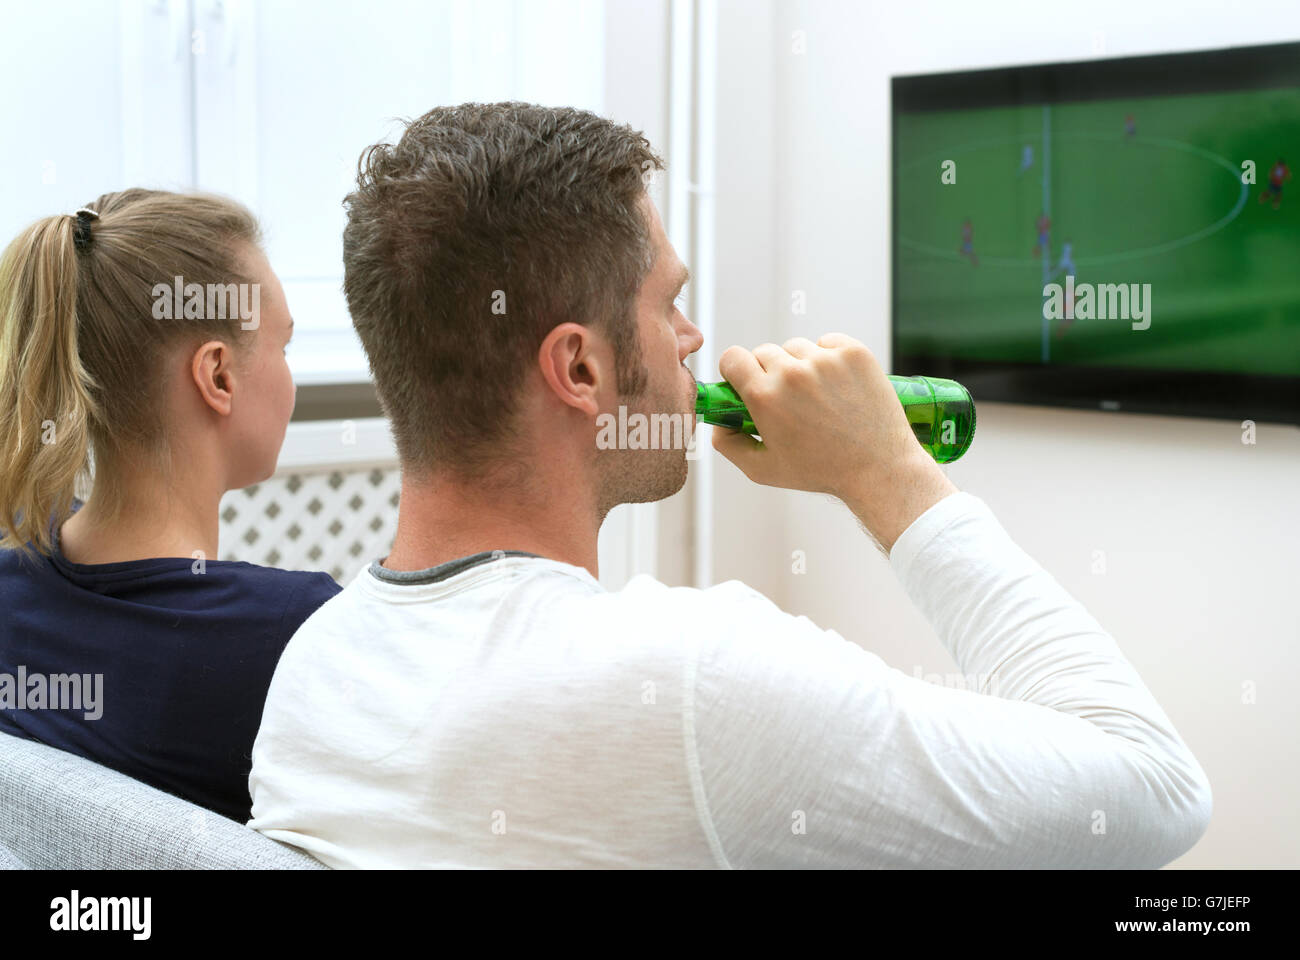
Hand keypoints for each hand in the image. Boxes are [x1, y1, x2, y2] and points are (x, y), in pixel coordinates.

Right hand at [710, 333, 955, 551]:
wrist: (879, 468)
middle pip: (763, 352)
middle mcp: (792, 372)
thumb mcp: (763, 470)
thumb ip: (729, 445)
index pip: (732, 357)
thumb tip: (718, 422)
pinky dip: (829, 357)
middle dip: (769, 372)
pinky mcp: (853, 353)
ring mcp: (825, 359)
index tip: (746, 382)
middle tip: (788, 399)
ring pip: (796, 347)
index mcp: (764, 397)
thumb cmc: (822, 472)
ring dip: (800, 364)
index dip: (736, 370)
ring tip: (817, 396)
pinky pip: (827, 342)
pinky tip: (837, 385)